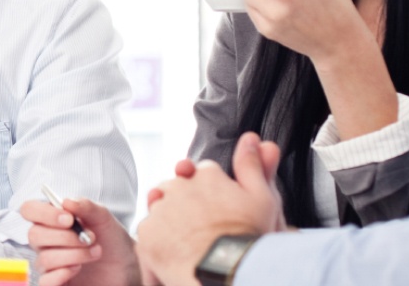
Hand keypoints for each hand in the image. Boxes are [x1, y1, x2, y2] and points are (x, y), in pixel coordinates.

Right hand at [22, 198, 137, 285]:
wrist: (126, 265)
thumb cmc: (111, 239)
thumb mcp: (104, 218)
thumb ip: (86, 206)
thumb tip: (65, 201)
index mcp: (52, 220)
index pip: (29, 210)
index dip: (44, 213)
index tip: (69, 219)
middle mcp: (46, 241)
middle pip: (34, 235)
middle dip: (65, 237)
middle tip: (91, 237)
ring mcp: (49, 263)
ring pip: (45, 259)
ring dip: (74, 254)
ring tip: (95, 252)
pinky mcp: (56, 282)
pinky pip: (45, 282)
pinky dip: (61, 274)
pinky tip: (78, 268)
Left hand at [135, 133, 283, 285]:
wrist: (227, 270)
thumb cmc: (248, 237)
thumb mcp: (262, 197)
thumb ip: (252, 165)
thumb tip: (251, 138)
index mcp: (207, 175)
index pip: (203, 174)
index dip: (211, 192)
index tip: (219, 209)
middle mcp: (179, 186)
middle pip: (177, 188)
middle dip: (186, 202)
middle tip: (204, 226)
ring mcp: (160, 208)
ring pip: (161, 209)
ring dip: (171, 220)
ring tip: (191, 241)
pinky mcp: (146, 232)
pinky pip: (149, 231)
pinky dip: (159, 240)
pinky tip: (177, 251)